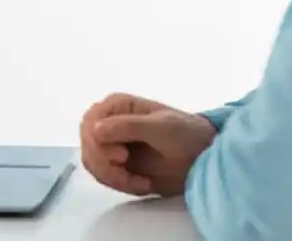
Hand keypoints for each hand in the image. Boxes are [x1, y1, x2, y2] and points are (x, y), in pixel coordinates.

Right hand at [80, 93, 215, 196]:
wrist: (203, 158)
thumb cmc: (186, 134)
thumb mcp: (160, 127)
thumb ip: (128, 127)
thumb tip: (95, 130)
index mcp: (117, 105)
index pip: (90, 124)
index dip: (97, 143)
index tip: (121, 157)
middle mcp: (109, 122)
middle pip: (88, 146)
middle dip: (105, 166)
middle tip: (128, 177)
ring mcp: (111, 144)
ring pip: (93, 164)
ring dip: (114, 178)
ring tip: (141, 182)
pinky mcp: (116, 165)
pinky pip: (104, 177)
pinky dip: (120, 185)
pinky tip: (143, 184)